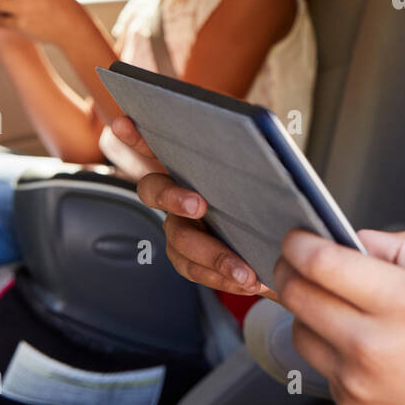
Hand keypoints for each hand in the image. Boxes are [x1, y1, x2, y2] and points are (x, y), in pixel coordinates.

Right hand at [114, 116, 274, 298]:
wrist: (280, 235)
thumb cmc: (266, 190)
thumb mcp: (263, 165)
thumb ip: (252, 147)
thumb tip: (257, 129)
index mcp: (187, 165)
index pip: (153, 144)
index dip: (136, 134)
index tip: (124, 122)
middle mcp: (173, 194)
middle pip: (153, 190)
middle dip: (171, 196)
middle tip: (198, 204)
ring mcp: (178, 228)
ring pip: (180, 242)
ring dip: (213, 256)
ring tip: (245, 270)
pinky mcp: (191, 258)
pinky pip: (196, 270)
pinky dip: (223, 278)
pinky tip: (251, 282)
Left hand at [275, 229, 404, 404]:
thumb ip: (398, 247)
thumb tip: (355, 238)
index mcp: (404, 304)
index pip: (323, 264)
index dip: (299, 243)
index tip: (298, 236)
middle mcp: (374, 345)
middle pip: (296, 295)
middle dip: (290, 269)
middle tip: (301, 260)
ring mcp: (357, 382)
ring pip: (298, 331)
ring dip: (305, 310)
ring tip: (336, 304)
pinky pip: (319, 365)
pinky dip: (328, 347)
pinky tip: (361, 343)